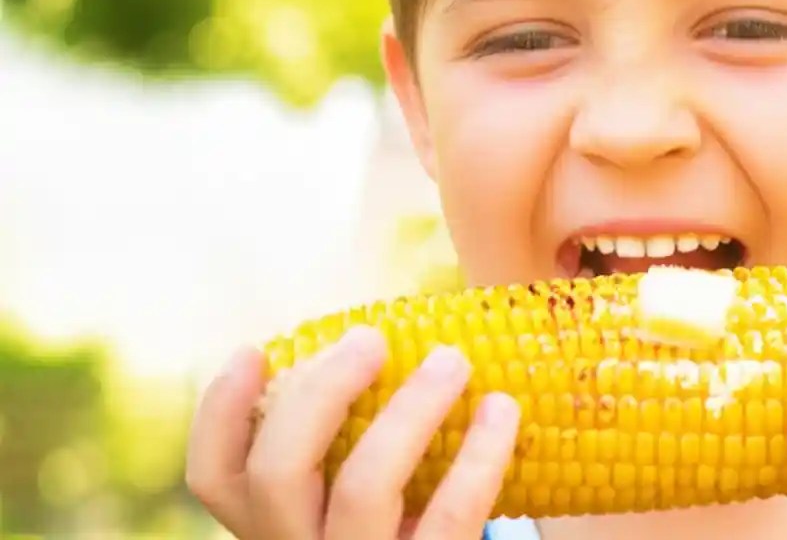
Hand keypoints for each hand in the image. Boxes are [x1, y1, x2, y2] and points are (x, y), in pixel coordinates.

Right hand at [185, 326, 520, 538]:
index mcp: (270, 531)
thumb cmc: (399, 532)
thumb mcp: (347, 506)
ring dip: (410, 410)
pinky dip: (480, 454)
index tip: (254, 350)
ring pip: (363, 487)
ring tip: (450, 360)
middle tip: (370, 338)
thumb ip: (339, 450)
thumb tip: (366, 346)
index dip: (220, 411)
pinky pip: (452, 513)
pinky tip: (500, 407)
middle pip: (276, 472)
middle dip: (321, 391)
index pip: (213, 478)